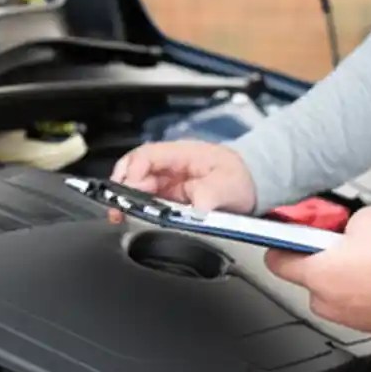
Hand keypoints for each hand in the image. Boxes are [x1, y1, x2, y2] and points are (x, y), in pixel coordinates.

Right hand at [108, 140, 257, 222]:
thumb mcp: (230, 185)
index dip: (133, 170)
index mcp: (182, 154)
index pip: (147, 155)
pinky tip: (133, 217)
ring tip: (120, 214)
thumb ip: (212, 194)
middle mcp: (170, 165)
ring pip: (137, 185)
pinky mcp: (169, 196)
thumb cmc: (242, 178)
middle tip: (117, 207)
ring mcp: (168, 180)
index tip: (129, 189)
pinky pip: (147, 199)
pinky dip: (137, 208)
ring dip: (127, 199)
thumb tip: (196, 207)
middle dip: (122, 187)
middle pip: (135, 170)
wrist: (254, 186)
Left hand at [265, 206, 370, 336]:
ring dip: (351, 282)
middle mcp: (329, 303)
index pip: (276, 263)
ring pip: (341, 297)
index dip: (282, 249)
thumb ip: (346, 226)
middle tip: (346, 248)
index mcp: (316, 275)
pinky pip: (367, 309)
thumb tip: (349, 230)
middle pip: (312, 282)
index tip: (288, 242)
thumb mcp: (364, 219)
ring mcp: (354, 320)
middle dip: (325, 265)